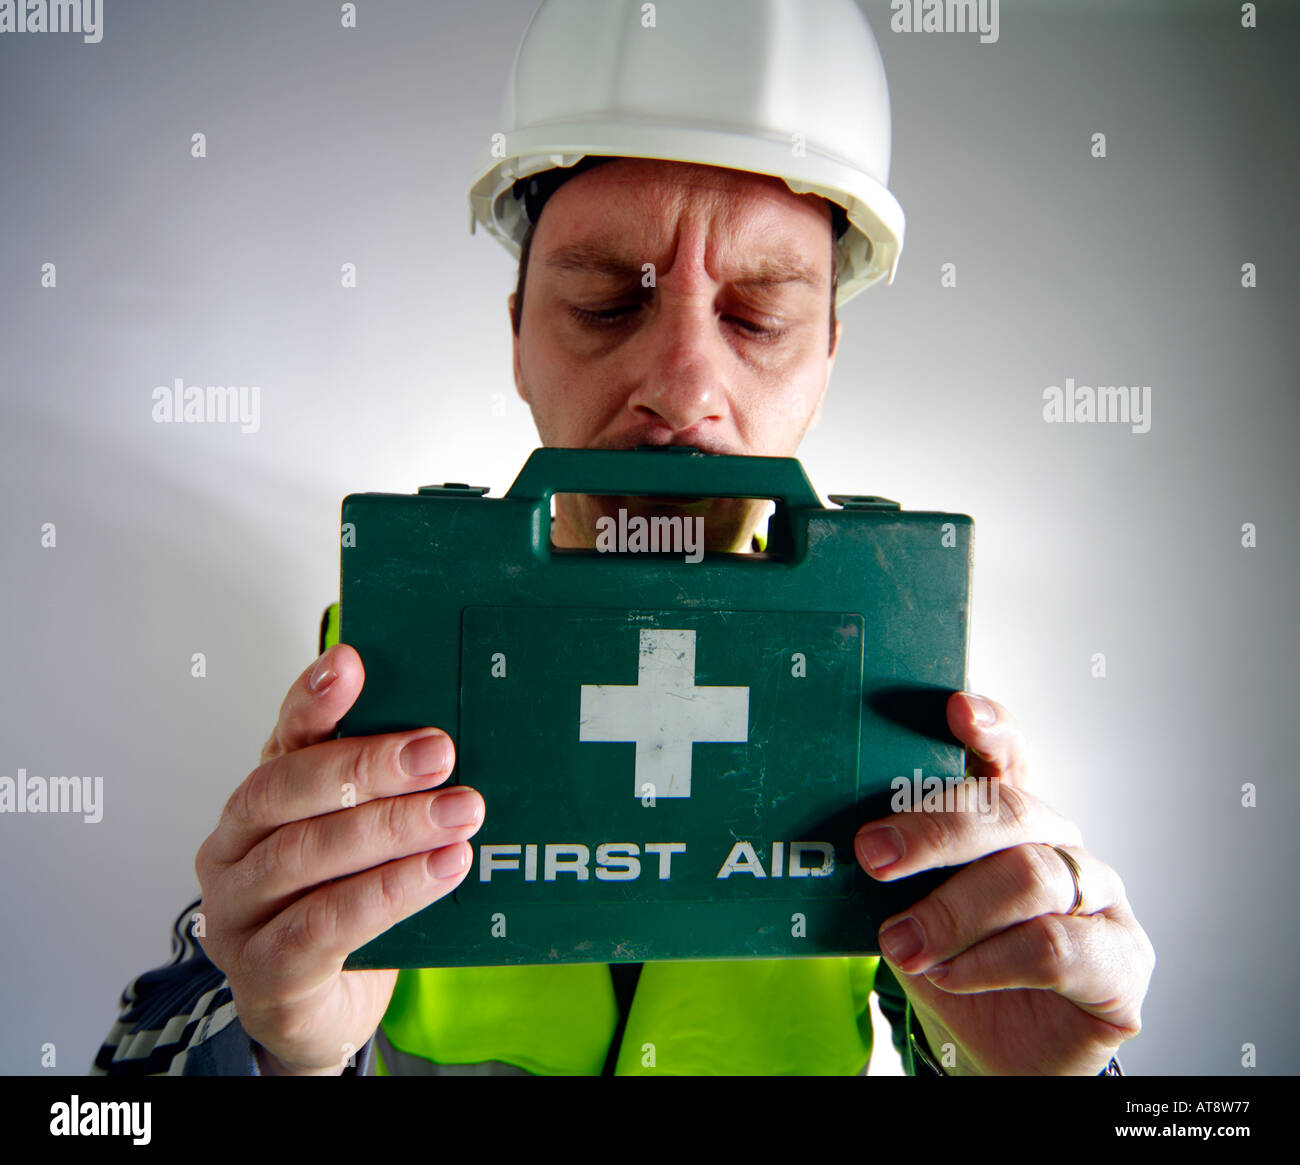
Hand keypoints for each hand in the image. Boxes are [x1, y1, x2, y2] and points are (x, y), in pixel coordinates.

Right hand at [193, 643, 484, 1074]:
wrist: (323, 1012)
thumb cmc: (344, 910)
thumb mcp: (365, 842)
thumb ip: (388, 792)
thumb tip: (449, 737)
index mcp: (259, 803)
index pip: (282, 738)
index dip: (312, 700)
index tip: (351, 663)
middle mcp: (233, 850)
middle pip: (285, 791)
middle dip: (366, 765)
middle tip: (439, 751)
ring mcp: (239, 913)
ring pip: (304, 855)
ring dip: (391, 829)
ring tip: (459, 812)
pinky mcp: (265, 972)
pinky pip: (323, 925)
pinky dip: (388, 892)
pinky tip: (442, 870)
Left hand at [855, 692, 1154, 1074]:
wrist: (998, 1052)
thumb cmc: (955, 961)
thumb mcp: (911, 905)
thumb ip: (896, 864)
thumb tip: (844, 837)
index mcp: (1012, 818)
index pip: (1008, 754)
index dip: (989, 727)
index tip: (955, 709)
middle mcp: (1060, 844)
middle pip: (1009, 810)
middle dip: (934, 830)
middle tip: (874, 855)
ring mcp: (1099, 898)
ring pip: (1028, 877)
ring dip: (951, 912)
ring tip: (900, 943)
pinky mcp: (1121, 959)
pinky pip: (1052, 946)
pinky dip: (989, 961)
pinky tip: (951, 975)